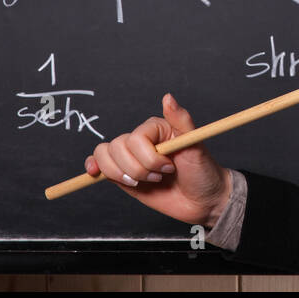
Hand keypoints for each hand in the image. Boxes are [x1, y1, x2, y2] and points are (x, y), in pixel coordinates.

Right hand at [85, 93, 232, 227]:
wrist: (203, 200)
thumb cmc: (203, 171)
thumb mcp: (196, 145)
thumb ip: (181, 120)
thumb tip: (167, 97)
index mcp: (156, 128)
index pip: (135, 138)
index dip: (149, 157)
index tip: (170, 167)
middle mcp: (141, 141)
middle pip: (117, 148)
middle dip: (138, 169)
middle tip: (161, 176)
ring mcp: (131, 158)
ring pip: (105, 156)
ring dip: (123, 174)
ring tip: (146, 181)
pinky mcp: (124, 175)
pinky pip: (99, 165)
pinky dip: (94, 167)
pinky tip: (94, 173)